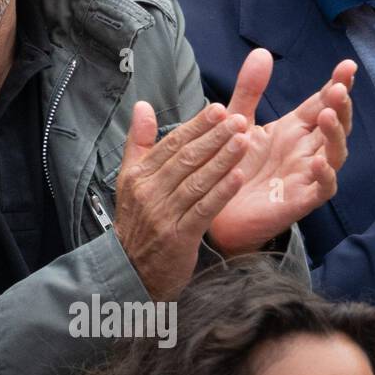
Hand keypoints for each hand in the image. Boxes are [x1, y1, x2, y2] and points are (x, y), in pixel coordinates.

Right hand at [115, 100, 249, 298]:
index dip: (196, 126)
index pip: (171, 144)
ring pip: (196, 181)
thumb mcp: (130, 179)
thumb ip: (140, 142)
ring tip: (244, 140)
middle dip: (214, 137)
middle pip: (186, 159)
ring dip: (222, 159)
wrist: (132, 269)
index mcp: (138, 175)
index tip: (218, 109)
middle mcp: (148, 192)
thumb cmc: (138, 221)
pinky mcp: (178, 236)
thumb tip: (142, 105)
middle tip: (239, 119)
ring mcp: (162, 215)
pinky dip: (221, 192)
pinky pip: (203, 209)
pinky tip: (238, 177)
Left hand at [208, 50, 354, 254]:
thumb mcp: (238, 121)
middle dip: (341, 106)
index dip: (336, 84)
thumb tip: (263, 52)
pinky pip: (323, 188)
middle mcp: (305, 149)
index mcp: (293, 129)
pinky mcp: (300, 200)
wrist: (213, 207)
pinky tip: (318, 161)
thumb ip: (250, 90)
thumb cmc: (231, 165)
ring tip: (330, 115)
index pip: (321, 103)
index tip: (347, 65)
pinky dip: (324, 174)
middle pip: (335, 125)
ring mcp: (306, 174)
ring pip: (335, 153)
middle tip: (340, 88)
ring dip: (335, 134)